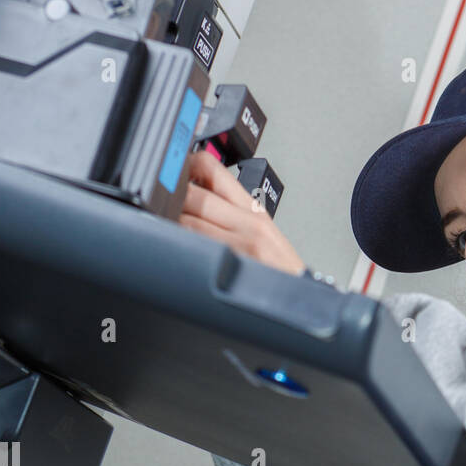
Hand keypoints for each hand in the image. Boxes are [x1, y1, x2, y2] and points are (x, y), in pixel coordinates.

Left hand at [179, 148, 306, 275]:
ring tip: (171, 229)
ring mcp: (240, 243)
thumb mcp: (263, 234)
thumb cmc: (279, 273)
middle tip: (167, 206)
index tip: (176, 172)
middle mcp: (249, 222)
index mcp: (254, 209)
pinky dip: (180, 244)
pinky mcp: (231, 263)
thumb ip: (232, 213)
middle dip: (174, 199)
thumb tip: (195, 197)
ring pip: (188, 218)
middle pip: (195, 193)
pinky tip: (181, 249)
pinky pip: (194, 245)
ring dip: (173, 222)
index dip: (188, 165)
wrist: (299, 300)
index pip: (214, 170)